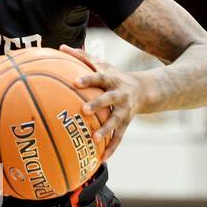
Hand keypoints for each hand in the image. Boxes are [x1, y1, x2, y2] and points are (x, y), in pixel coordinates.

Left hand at [60, 44, 143, 159]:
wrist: (145, 90)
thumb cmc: (115, 76)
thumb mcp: (103, 64)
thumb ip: (82, 57)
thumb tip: (61, 46)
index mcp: (111, 80)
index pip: (98, 77)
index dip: (88, 79)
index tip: (75, 82)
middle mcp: (119, 95)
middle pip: (108, 99)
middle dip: (97, 105)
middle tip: (83, 110)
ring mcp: (124, 110)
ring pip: (116, 121)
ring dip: (106, 130)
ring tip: (94, 139)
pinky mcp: (127, 123)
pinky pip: (119, 138)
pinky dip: (111, 148)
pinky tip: (101, 159)